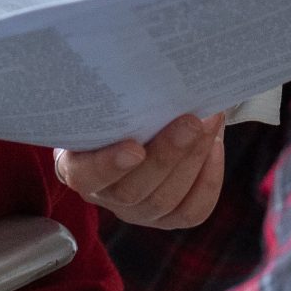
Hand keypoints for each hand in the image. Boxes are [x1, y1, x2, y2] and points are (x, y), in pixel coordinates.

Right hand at [54, 112, 226, 228]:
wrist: (135, 124)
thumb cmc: (116, 107)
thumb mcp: (105, 100)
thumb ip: (117, 95)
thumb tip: (150, 72)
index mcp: (77, 165)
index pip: (85, 175)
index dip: (109, 165)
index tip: (135, 147)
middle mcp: (104, 195)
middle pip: (133, 190)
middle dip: (168, 154)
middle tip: (192, 120)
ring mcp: (137, 212)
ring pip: (166, 200)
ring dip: (194, 158)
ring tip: (210, 121)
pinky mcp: (168, 219)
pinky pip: (192, 210)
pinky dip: (209, 178)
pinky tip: (214, 145)